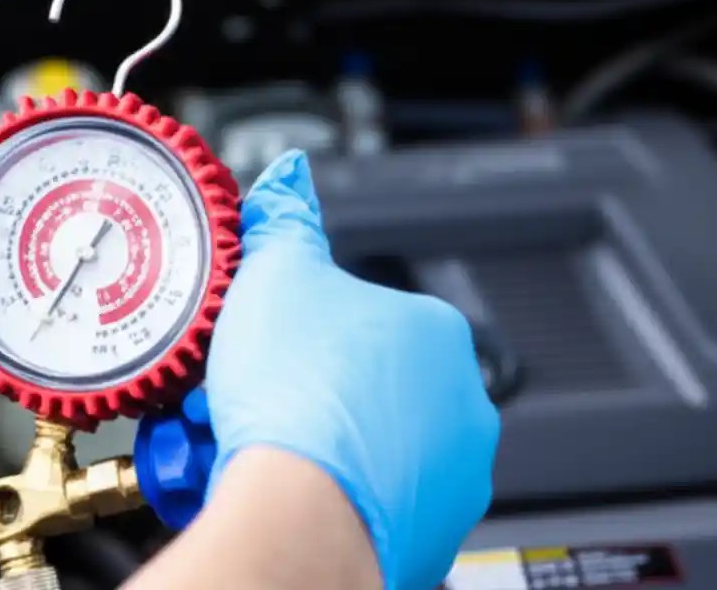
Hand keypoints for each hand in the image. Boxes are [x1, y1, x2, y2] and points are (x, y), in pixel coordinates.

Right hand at [206, 150, 498, 589]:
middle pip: (365, 386)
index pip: (364, 315)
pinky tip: (288, 491)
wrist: (302, 511)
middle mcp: (461, 403)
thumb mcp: (275, 277)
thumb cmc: (300, 400)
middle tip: (256, 400)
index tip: (265, 349)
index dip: (301, 330)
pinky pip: (368, 506)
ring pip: (367, 449)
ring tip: (262, 450)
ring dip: (320, 445)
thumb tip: (287, 182)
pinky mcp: (428, 534)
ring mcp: (451, 474)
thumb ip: (284, 224)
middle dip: (309, 391)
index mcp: (436, 332)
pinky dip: (330, 499)